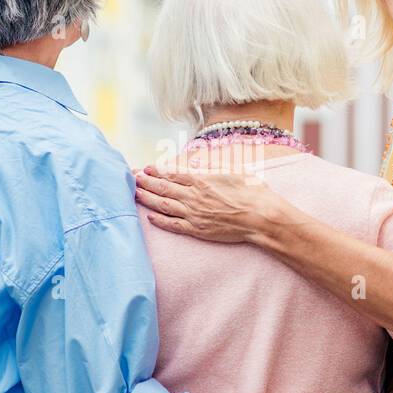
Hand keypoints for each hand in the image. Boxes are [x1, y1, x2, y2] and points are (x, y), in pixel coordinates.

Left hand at [134, 164, 283, 243]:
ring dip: (148, 198)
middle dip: (145, 182)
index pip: (172, 173)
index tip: (145, 168)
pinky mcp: (198, 230)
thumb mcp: (233, 170)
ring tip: (135, 193)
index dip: (156, 171)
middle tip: (132, 178)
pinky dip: (160, 220)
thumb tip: (196, 163)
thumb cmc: (252, 192)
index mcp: (202, 179)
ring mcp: (194, 214)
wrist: (261, 217)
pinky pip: (174, 224)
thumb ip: (212, 167)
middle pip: (163, 188)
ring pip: (164, 205)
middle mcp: (194, 196)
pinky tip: (150, 216)